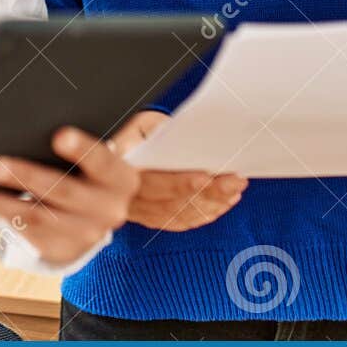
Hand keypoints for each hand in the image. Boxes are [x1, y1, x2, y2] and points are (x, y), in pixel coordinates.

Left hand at [0, 128, 138, 264]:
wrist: (105, 211)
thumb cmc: (92, 167)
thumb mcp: (99, 155)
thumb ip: (79, 141)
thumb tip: (36, 111)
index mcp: (120, 179)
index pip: (103, 161)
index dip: (82, 149)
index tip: (59, 135)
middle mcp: (107, 211)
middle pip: (62, 192)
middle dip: (24, 178)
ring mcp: (84, 235)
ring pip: (34, 217)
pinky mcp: (60, 249)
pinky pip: (24, 232)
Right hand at [113, 109, 246, 231]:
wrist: (111, 151)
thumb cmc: (131, 133)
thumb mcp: (140, 124)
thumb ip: (159, 131)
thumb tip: (188, 137)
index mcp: (122, 170)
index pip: (152, 182)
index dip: (180, 184)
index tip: (206, 178)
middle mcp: (128, 196)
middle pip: (172, 203)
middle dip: (209, 193)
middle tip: (235, 181)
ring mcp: (138, 210)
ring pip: (178, 215)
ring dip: (211, 205)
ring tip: (234, 190)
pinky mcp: (150, 217)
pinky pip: (179, 222)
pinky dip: (203, 214)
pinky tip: (221, 204)